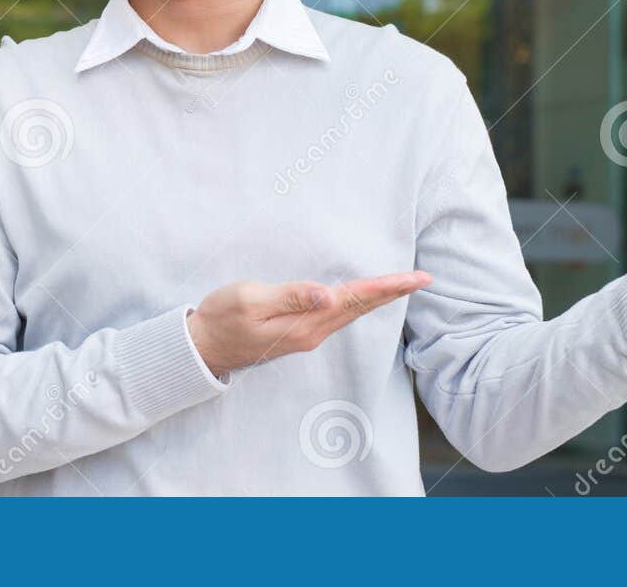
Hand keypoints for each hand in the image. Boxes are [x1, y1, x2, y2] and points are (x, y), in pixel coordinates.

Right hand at [186, 271, 431, 379]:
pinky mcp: (298, 332)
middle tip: (423, 278)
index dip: (385, 287)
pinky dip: (359, 302)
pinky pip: (339, 315)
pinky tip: (366, 297)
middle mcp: (312, 333)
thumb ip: (290, 296)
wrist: (203, 347)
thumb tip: (328, 294)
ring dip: (379, 297)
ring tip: (403, 284)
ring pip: (352, 312)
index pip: (354, 299)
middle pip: (360, 308)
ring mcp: (306, 335)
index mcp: (304, 324)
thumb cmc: (221, 318)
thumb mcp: (250, 300)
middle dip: (393, 292)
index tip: (414, 278)